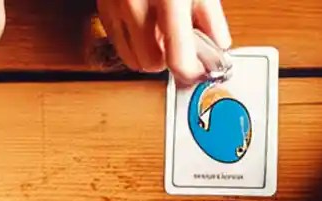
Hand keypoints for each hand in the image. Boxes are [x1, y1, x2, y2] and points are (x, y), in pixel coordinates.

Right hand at [97, 0, 231, 84]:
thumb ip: (211, 16)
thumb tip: (219, 42)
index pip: (177, 59)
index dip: (191, 72)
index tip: (199, 70)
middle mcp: (136, 4)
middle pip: (150, 63)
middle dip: (167, 60)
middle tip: (181, 46)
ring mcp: (116, 4)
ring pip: (130, 56)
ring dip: (148, 53)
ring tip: (162, 34)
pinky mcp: (103, 4)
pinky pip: (117, 38)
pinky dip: (132, 39)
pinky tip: (145, 22)